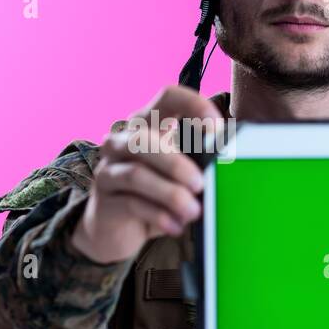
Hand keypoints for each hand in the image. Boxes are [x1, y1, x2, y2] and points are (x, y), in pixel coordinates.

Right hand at [70, 85, 223, 263]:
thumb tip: (225, 168)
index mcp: (146, 124)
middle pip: (144, 139)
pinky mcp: (104, 198)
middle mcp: (122, 140)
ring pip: (136, 174)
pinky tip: (176, 226)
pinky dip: (158, 215)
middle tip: (200, 184)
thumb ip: (195, 164)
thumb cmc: (153, 196)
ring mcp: (109, 168)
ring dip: (169, 193)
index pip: (167, 97)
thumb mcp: (177, 176)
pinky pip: (132, 203)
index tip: (216, 129)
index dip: (193, 105)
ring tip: (192, 211)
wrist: (114, 231)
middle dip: (176, 163)